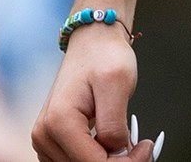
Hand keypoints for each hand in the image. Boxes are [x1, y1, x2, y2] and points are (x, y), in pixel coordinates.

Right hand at [31, 31, 162, 160]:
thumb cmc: (104, 56)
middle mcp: (45, 134)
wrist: (92, 42)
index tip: (146, 148)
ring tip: (127, 143)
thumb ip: (114, 125)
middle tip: (142, 148)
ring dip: (108, 161)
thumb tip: (117, 154)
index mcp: (58, 122)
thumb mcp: (117, 84)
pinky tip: (111, 144)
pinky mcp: (52, 140)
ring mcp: (45, 138)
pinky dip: (97, 158)